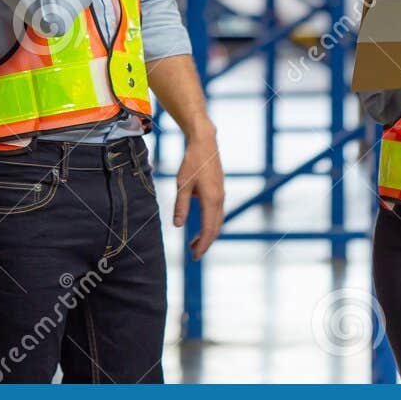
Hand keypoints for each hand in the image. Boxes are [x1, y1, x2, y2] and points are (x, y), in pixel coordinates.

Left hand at [173, 127, 223, 260]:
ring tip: (194, 242)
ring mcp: (221, 194)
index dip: (202, 245)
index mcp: (211, 200)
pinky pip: (218, 213)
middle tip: (193, 254)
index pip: (208, 229)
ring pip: (218, 221)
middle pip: (216, 228)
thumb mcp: (182, 185)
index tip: (195, 256)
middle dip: (206, 243)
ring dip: (208, 234)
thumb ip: (181, 206)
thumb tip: (178, 225)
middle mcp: (220, 199)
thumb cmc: (192, 162)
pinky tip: (200, 224)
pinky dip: (211, 223)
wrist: (205, 143)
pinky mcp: (220, 190)